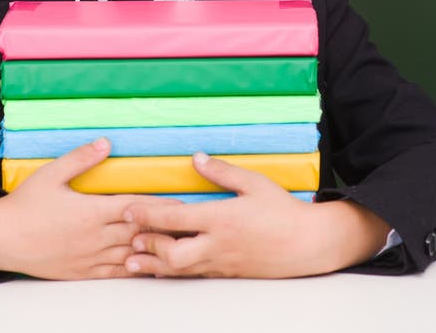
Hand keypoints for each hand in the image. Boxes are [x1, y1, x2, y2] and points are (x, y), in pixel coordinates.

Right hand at [0, 138, 179, 279]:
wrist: (1, 240)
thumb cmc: (26, 204)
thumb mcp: (52, 174)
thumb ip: (81, 158)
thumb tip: (106, 142)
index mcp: (91, 211)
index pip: (134, 207)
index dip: (159, 206)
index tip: (181, 204)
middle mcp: (95, 237)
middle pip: (139, 233)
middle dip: (164, 230)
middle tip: (189, 226)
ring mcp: (90, 257)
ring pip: (131, 256)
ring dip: (154, 251)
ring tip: (178, 247)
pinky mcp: (82, 272)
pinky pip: (115, 273)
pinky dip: (135, 270)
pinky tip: (149, 267)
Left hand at [121, 153, 390, 277]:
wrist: (308, 245)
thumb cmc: (282, 210)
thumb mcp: (254, 183)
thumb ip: (222, 172)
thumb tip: (197, 158)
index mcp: (221, 219)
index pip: (176, 219)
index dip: (148, 215)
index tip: (128, 210)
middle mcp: (218, 245)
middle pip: (173, 254)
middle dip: (148, 247)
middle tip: (128, 238)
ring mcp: (222, 263)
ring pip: (181, 270)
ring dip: (155, 265)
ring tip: (132, 261)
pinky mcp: (228, 273)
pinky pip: (195, 276)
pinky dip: (175, 273)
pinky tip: (162, 269)